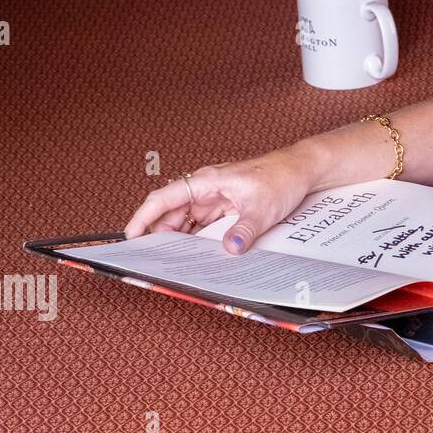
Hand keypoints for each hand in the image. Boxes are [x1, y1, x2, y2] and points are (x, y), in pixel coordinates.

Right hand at [122, 148, 315, 254]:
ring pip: (187, 222)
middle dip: (160, 235)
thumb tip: (228, 249)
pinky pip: (204, 226)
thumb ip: (244, 230)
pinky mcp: (226, 208)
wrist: (302, 169)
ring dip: (180, 240)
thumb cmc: (281, 177)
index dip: (143, 217)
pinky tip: (198, 256)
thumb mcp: (263, 208)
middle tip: (153, 260)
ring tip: (173, 262)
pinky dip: (198, 239)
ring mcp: (215, 199)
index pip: (164, 198)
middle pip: (172, 213)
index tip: (130, 236)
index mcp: (207, 181)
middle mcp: (206, 189)